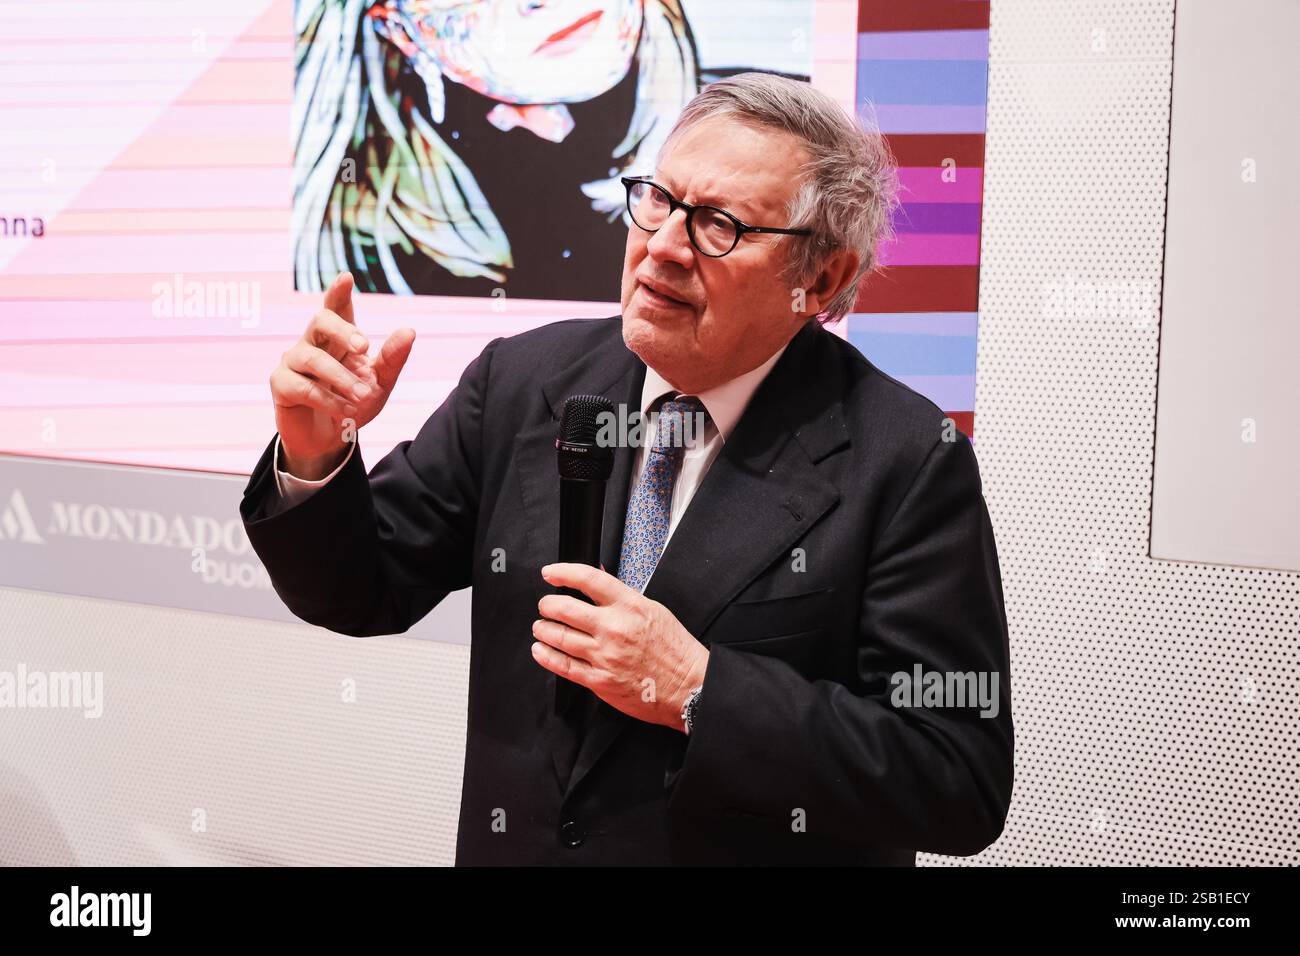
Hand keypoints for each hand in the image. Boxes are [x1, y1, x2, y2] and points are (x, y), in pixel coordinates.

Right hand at [270, 271, 415, 477]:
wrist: (331, 439)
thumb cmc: (354, 402)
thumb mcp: (380, 383)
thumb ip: (392, 359)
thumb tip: (409, 330)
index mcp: (338, 337)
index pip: (337, 308)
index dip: (339, 292)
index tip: (346, 277)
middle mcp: (313, 342)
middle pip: (320, 320)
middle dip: (342, 330)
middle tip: (365, 346)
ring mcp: (293, 360)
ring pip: (312, 358)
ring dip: (341, 378)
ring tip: (362, 395)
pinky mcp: (280, 383)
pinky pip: (302, 386)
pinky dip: (328, 399)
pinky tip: (345, 410)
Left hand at [532, 563, 709, 732]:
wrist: (690, 687)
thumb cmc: (675, 650)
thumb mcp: (653, 610)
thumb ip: (623, 597)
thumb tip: (597, 580)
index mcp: (630, 606)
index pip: (589, 579)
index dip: (563, 573)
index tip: (550, 573)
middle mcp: (615, 628)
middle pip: (566, 609)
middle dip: (548, 604)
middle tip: (545, 604)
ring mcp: (605, 656)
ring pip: (560, 637)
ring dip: (544, 629)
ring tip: (541, 626)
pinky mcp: (600, 681)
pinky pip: (564, 666)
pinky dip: (547, 656)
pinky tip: (541, 650)